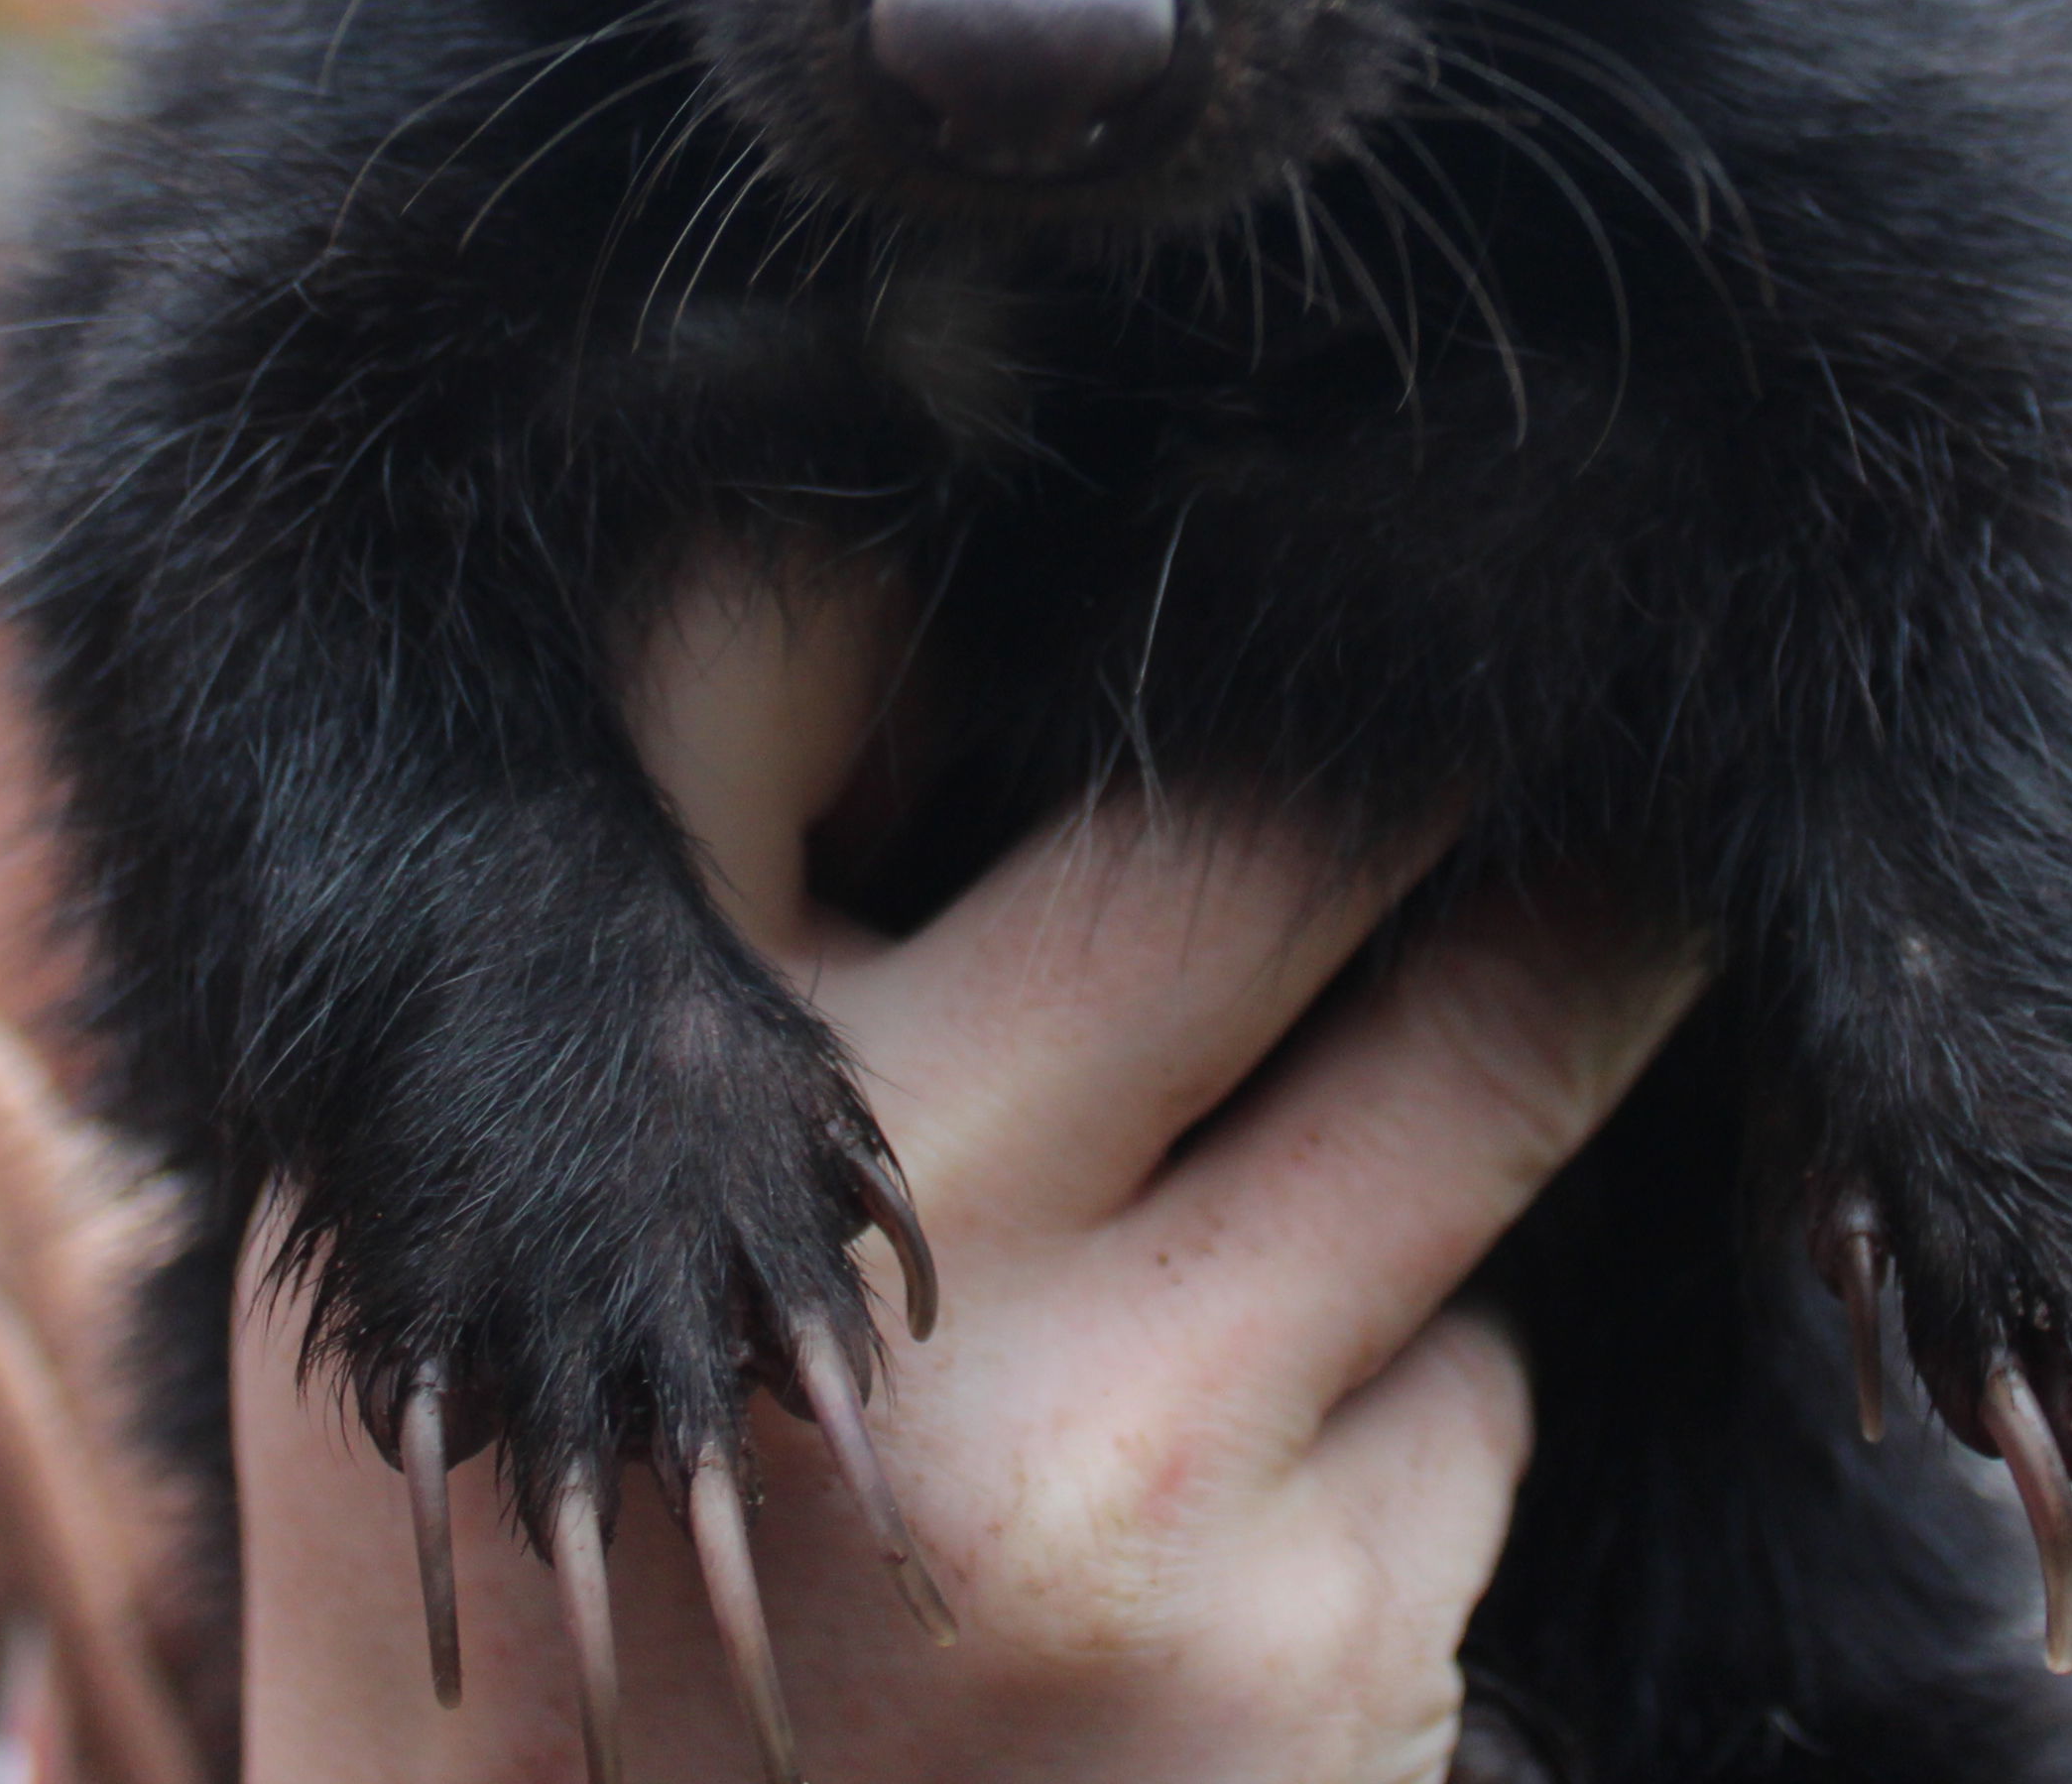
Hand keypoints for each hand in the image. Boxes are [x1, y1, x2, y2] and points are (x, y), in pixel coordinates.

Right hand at [224, 545, 1702, 1782]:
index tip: (1089, 419)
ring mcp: (1114, 1456)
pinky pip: (1478, 1361)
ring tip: (1628, 861)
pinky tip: (1316, 1421)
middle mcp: (854, 1253)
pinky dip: (1433, 1352)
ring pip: (1476, 1040)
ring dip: (1560, 945)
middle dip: (1389, 707)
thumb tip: (907, 536)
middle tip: (1527, 577)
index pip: (785, 629)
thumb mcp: (442, 1270)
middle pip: (1237, 814)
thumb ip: (628, 955)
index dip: (952, 495)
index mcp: (579, 1110)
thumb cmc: (554, 1610)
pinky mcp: (1310, 1651)